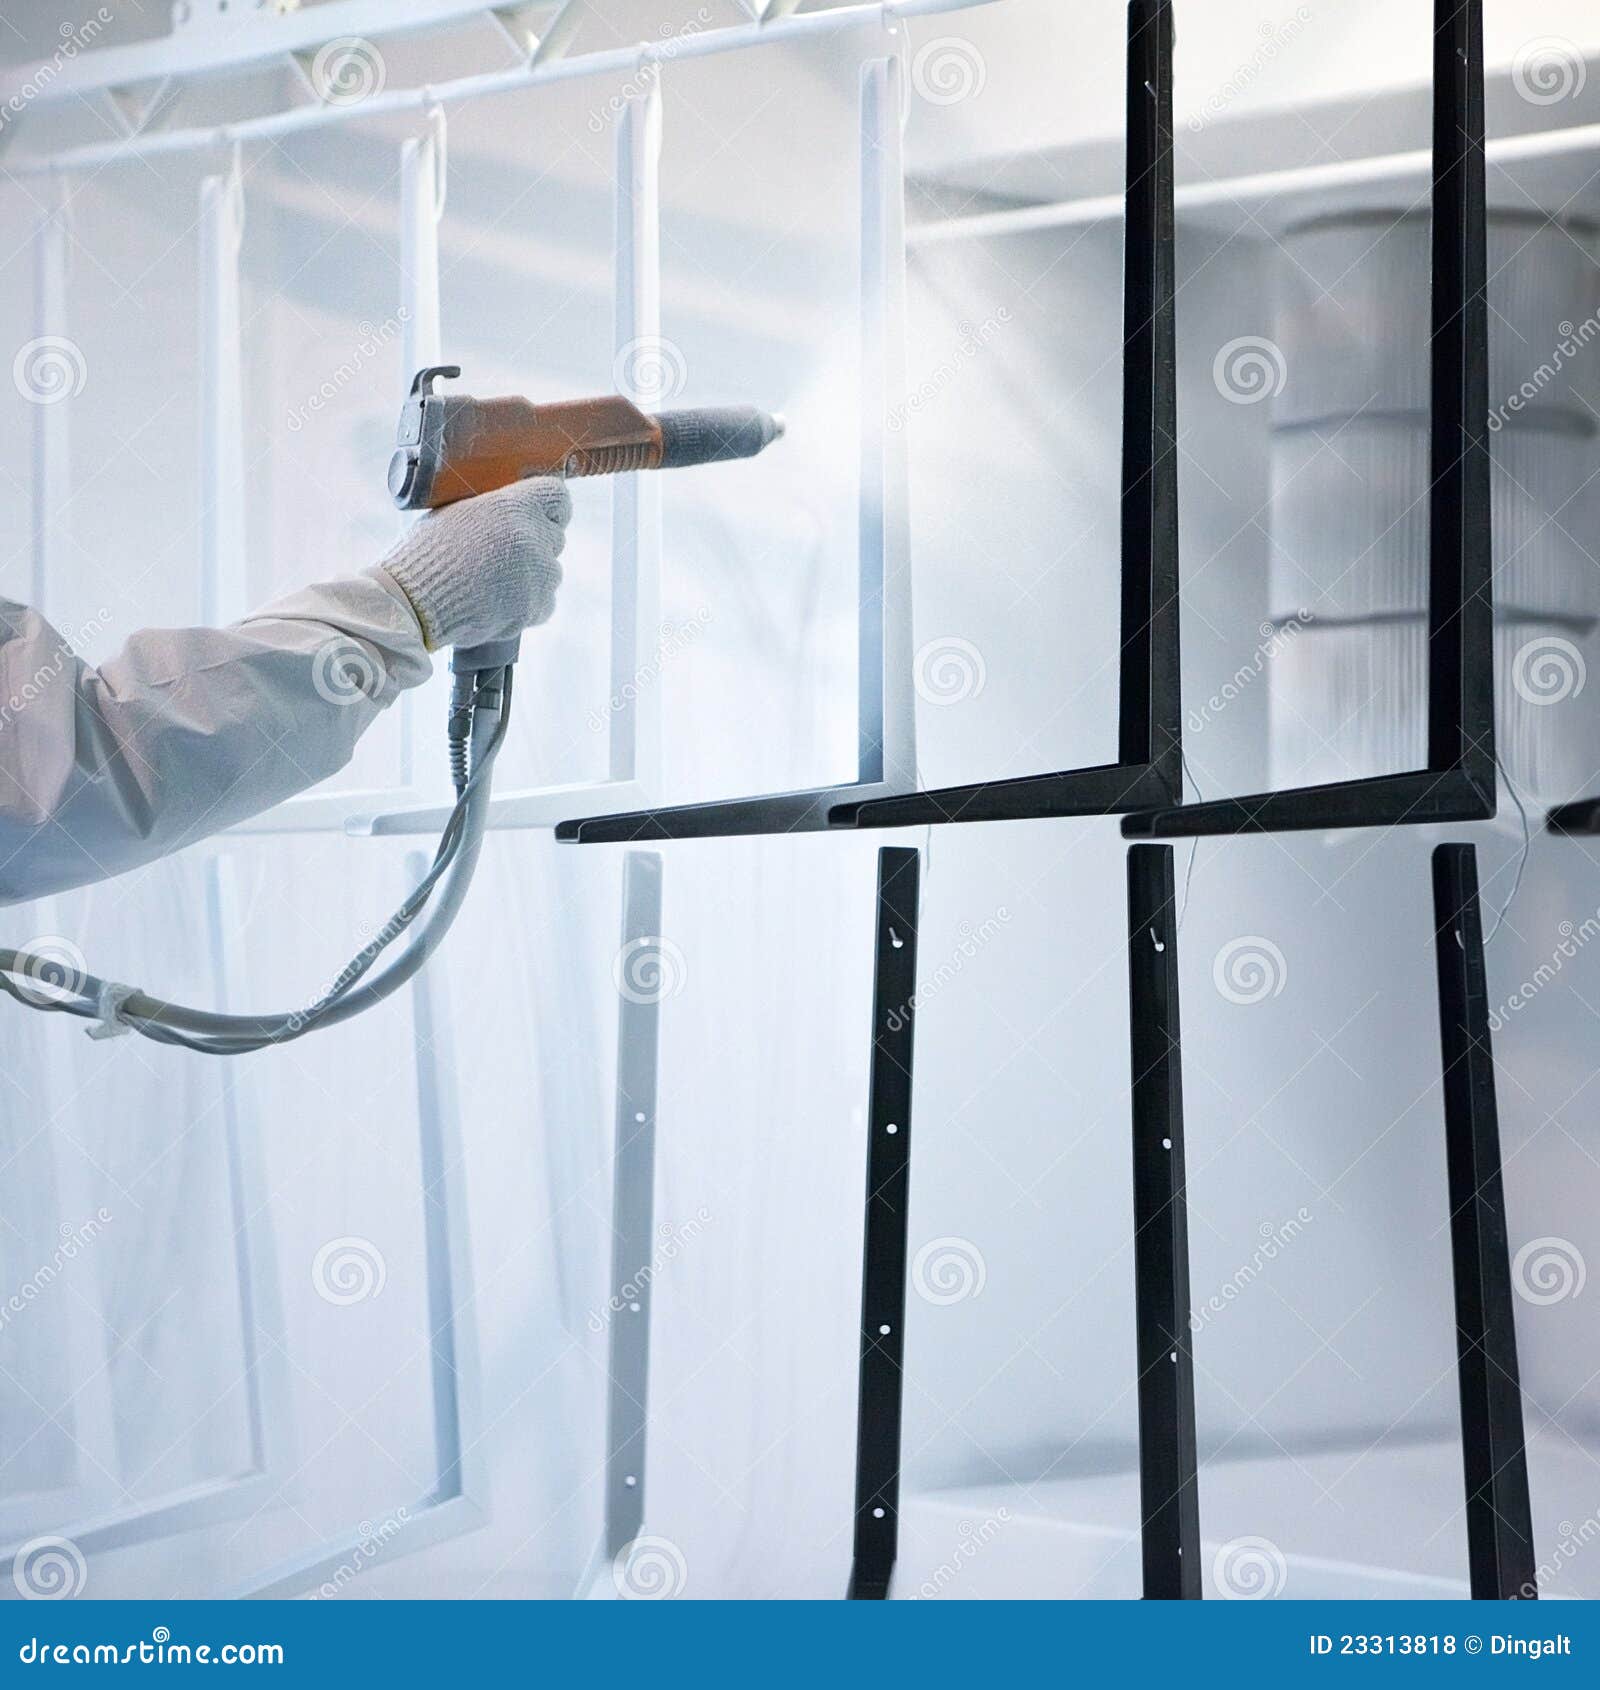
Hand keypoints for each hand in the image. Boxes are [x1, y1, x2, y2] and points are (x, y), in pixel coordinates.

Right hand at [373, 477, 570, 652]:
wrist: (415, 602)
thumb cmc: (427, 554)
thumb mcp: (456, 512)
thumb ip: (494, 510)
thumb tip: (510, 512)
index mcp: (513, 506)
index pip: (557, 497)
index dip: (550, 507)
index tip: (541, 515)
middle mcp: (533, 538)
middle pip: (555, 536)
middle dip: (535, 543)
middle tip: (503, 554)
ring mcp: (538, 575)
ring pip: (551, 572)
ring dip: (532, 576)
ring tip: (494, 582)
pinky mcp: (535, 608)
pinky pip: (544, 603)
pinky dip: (527, 605)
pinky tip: (498, 602)